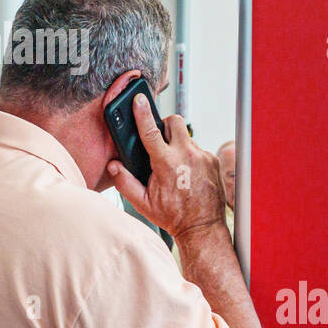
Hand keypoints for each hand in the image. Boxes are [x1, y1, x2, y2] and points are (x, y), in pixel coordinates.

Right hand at [108, 93, 225, 240]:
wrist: (202, 227)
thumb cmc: (173, 217)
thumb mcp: (143, 203)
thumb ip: (125, 183)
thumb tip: (114, 166)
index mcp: (167, 164)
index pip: (151, 131)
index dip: (142, 113)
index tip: (139, 100)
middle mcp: (187, 156)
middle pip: (174, 122)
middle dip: (164, 126)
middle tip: (159, 141)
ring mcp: (203, 157)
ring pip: (186, 136)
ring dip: (177, 144)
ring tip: (174, 164)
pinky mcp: (213, 160)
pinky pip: (198, 149)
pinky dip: (190, 156)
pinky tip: (186, 172)